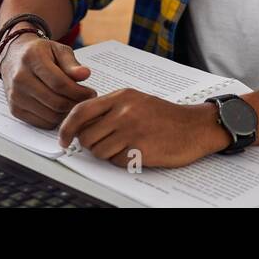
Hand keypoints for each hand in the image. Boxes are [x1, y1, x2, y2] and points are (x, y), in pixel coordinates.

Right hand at [1, 36, 96, 128]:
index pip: (59, 83)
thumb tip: (85, 74)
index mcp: (32, 59)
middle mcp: (20, 79)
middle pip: (55, 102)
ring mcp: (15, 96)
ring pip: (50, 115)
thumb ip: (72, 63)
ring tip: (75, 104)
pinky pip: (42, 123)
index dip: (79, 91)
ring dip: (67, 114)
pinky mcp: (15, 110)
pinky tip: (62, 110)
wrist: (13, 57)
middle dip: (75, 103)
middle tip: (86, 101)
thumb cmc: (40, 53)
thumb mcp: (58, 50)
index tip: (91, 93)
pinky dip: (56, 120)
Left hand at [58, 89, 228, 168]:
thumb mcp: (136, 101)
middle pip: (86, 136)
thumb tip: (79, 126)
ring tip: (126, 147)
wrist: (195, 126)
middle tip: (107, 144)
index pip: (81, 111)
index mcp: (121, 96)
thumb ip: (110, 109)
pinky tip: (138, 152)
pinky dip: (123, 161)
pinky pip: (116, 162)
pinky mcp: (141, 149)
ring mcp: (132, 130)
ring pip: (98, 152)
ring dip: (108, 154)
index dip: (66, 128)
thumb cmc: (165, 116)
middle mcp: (124, 111)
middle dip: (91, 145)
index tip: (63, 139)